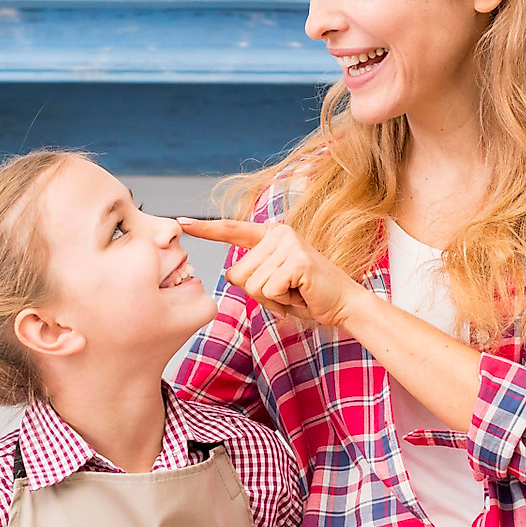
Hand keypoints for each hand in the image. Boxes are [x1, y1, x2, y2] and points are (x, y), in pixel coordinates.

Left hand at [178, 218, 358, 328]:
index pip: (232, 230)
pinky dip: (281, 302)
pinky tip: (299, 295)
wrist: (344, 304)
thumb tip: (229, 274)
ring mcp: (289, 245)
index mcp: (271, 235)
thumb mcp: (274, 280)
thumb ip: (254, 272)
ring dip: (270, 299)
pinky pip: (267, 290)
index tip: (181, 222)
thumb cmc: (307, 295)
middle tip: (284, 291)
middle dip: (257, 293)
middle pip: (236, 273)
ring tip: (293, 292)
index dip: (206, 229)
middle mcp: (278, 233)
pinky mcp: (298, 261)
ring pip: (251, 285)